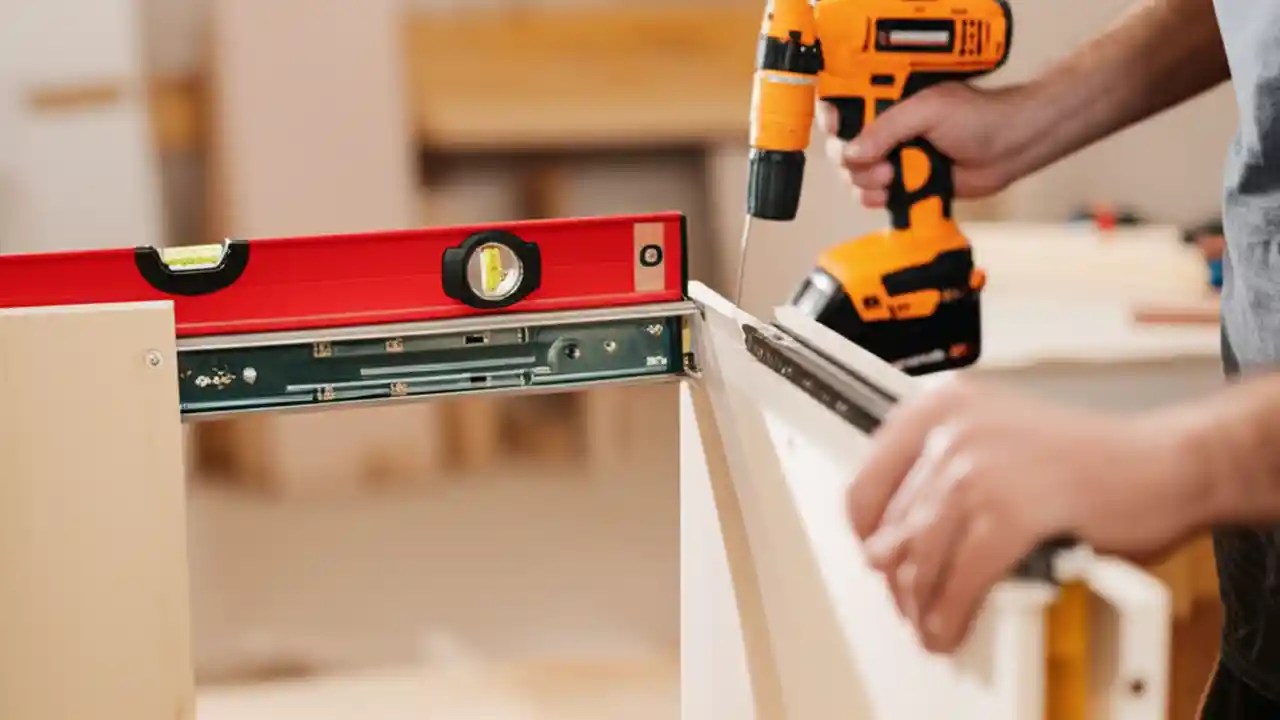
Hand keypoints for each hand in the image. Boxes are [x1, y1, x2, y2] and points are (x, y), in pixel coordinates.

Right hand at [819, 83, 1036, 208]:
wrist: (1010, 148)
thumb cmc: (978, 117)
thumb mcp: (929, 110)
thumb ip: (888, 128)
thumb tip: (852, 151)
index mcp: (886, 103)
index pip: (842, 110)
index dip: (832, 123)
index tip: (839, 133)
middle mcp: (884, 131)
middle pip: (841, 150)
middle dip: (853, 163)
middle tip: (883, 165)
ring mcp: (892, 158)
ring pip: (854, 177)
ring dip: (866, 183)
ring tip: (892, 180)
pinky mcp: (903, 184)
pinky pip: (873, 196)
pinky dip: (876, 199)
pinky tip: (891, 195)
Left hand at [846, 376, 1207, 653]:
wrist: (1163, 464)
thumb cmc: (1088, 459)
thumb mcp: (996, 449)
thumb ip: (940, 484)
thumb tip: (889, 545)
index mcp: (942, 406)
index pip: (866, 480)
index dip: (865, 533)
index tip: (874, 555)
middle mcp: (953, 429)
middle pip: (893, 528)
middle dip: (899, 579)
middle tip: (910, 603)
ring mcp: (979, 467)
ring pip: (922, 558)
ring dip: (922, 604)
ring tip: (930, 625)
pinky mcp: (1011, 511)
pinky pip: (961, 579)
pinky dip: (952, 612)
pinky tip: (952, 626)